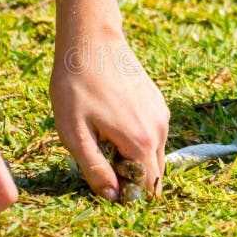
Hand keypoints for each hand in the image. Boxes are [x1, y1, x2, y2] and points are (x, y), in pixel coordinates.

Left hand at [50, 30, 168, 199]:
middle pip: (154, 174)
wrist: (91, 40)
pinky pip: (153, 134)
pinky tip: (111, 123)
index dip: (127, 196)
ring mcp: (162, 114)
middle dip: (132, 179)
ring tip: (103, 139)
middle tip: (100, 164)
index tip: (103, 186)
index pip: (146, 189)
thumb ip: (94, 168)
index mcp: (141, 142)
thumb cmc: (76, 85)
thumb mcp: (74, 132)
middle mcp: (160, 130)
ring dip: (133, 158)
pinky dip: (137, 140)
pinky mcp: (158, 103)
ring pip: (154, 154)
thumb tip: (111, 196)